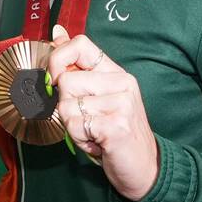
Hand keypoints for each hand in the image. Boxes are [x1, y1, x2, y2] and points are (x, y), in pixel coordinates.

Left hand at [47, 24, 159, 200]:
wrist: (145, 168)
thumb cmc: (116, 133)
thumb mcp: (99, 96)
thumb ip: (79, 67)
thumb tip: (58, 34)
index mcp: (116, 73)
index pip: (80, 44)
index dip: (58, 59)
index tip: (56, 79)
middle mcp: (122, 83)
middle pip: (65, 81)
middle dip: (66, 106)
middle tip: (86, 120)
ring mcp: (121, 104)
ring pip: (66, 106)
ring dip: (72, 127)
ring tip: (93, 132)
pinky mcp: (116, 126)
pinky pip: (74, 126)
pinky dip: (79, 139)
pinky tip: (97, 143)